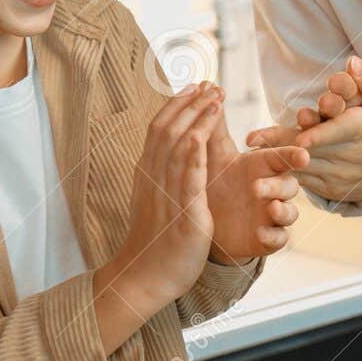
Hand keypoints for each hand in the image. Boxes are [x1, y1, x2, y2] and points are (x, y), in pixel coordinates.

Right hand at [100, 83, 220, 310]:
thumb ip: (163, 177)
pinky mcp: (182, 212)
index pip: (159, 130)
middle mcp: (153, 178)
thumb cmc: (156, 242)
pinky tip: (202, 133)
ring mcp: (166, 193)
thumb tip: (170, 157)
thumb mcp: (157, 201)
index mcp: (148, 174)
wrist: (146, 277)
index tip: (195, 86)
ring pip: (177, 146)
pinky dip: (193, 152)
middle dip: (189, 103)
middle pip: (167, 129)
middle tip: (210, 82)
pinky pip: (187, 177)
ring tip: (215, 96)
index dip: (177, 105)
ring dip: (197, 118)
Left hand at [205, 108, 309, 263]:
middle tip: (259, 186)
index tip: (303, 155)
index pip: (284, 158)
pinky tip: (262, 233)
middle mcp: (272, 190)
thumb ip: (213, 123)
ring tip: (272, 209)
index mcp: (262, 168)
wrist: (205, 222)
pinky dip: (273, 236)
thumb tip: (209, 85)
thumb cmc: (214, 183)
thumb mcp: (212, 153)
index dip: (294, 155)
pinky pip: (279, 239)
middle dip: (280, 184)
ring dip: (283, 210)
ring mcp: (271, 215)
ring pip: (290, 213)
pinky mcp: (267, 238)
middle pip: (291, 185)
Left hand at [247, 59, 361, 204]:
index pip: (335, 132)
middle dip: (280, 146)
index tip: (294, 137)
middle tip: (252, 140)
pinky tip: (266, 165)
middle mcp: (349, 156)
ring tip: (252, 152)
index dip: (313, 135)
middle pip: (310, 151)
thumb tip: (353, 63)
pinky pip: (305, 181)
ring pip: (303, 169)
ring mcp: (340, 178)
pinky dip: (287, 174)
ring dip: (278, 162)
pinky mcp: (333, 190)